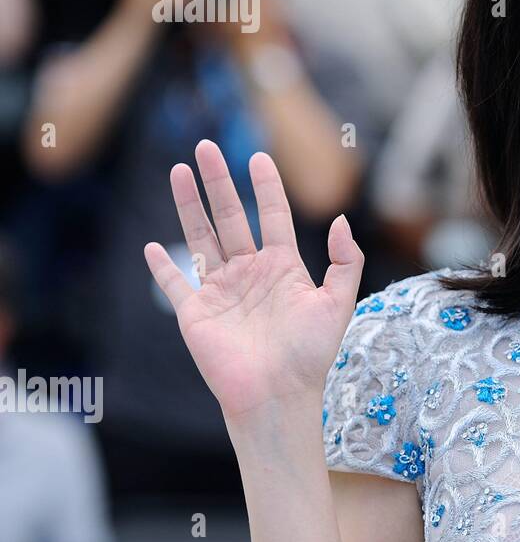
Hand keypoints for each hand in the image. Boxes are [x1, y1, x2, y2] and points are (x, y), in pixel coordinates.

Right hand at [144, 140, 364, 422]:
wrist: (279, 395)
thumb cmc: (311, 354)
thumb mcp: (338, 302)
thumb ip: (345, 260)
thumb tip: (340, 219)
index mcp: (283, 268)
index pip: (271, 216)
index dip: (265, 187)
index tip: (258, 157)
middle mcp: (250, 273)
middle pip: (230, 217)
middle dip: (218, 182)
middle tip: (206, 146)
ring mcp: (221, 291)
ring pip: (201, 238)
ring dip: (189, 205)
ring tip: (179, 170)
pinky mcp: (196, 313)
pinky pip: (175, 284)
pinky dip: (162, 267)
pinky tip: (152, 246)